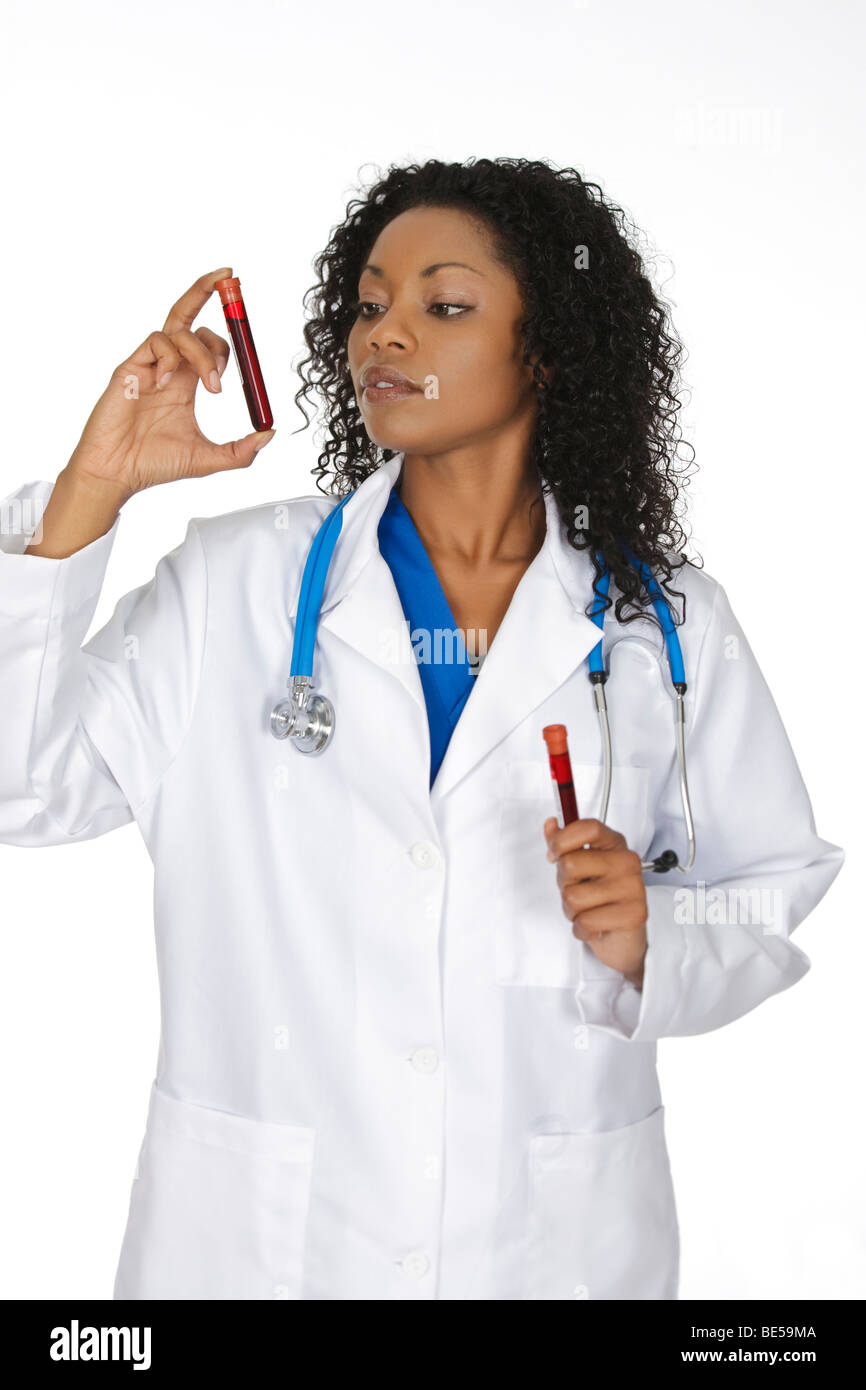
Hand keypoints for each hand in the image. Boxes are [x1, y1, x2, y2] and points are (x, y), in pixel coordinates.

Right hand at [65, 266, 274, 499]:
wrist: (117, 472)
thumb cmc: (154, 464)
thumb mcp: (208, 458)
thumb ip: (241, 451)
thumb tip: (270, 434)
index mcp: (188, 382)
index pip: (209, 342)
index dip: (229, 335)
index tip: (248, 335)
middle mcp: (169, 367)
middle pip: (188, 314)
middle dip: (209, 296)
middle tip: (231, 306)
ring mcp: (149, 365)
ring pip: (179, 330)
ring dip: (202, 353)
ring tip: (210, 386)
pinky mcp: (130, 367)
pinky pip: (156, 342)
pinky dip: (171, 357)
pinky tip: (168, 383)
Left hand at [543, 817, 647, 988]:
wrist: (623, 937)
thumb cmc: (600, 898)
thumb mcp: (580, 867)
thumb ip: (564, 845)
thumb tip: (550, 824)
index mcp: (614, 844)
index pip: (588, 828)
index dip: (563, 839)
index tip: (554, 854)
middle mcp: (626, 861)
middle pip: (571, 864)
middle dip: (564, 884)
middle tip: (578, 891)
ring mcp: (633, 887)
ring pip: (573, 897)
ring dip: (572, 910)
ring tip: (588, 911)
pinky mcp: (634, 914)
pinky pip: (585, 921)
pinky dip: (581, 929)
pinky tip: (595, 926)